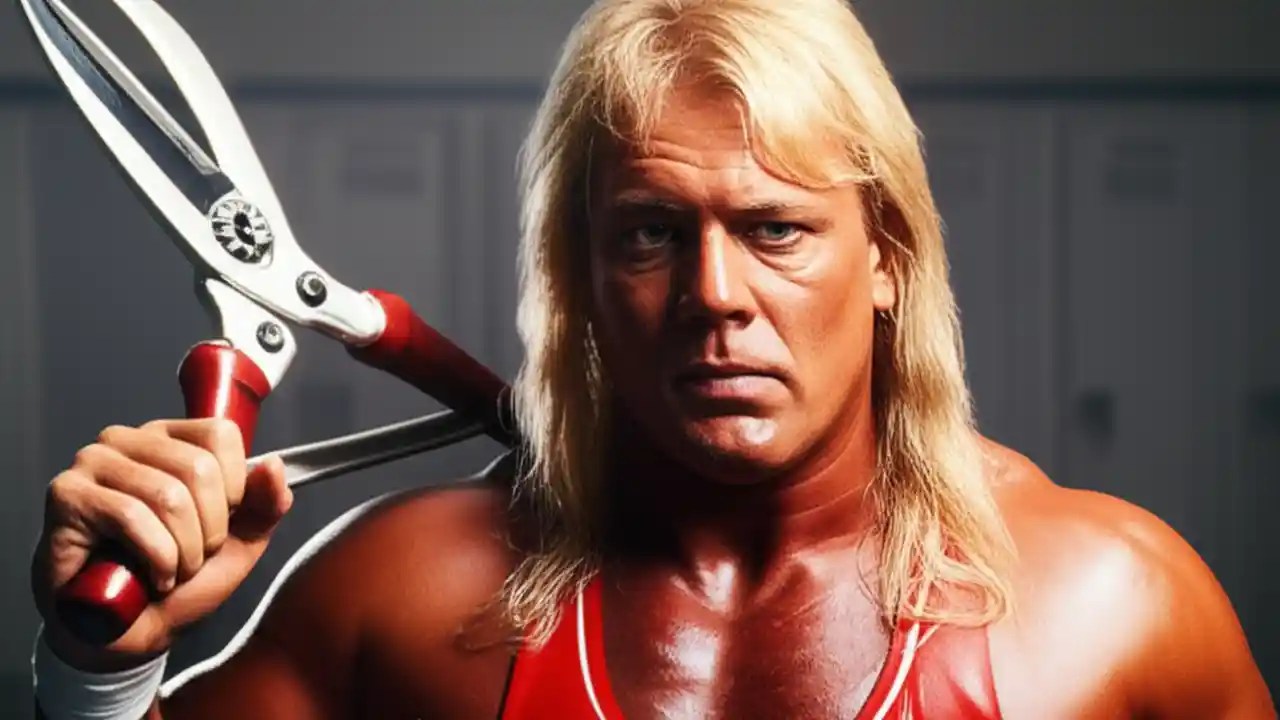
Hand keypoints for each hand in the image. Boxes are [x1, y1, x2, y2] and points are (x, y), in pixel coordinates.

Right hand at [31, 418, 292, 670]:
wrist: (131, 634)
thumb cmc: (181, 580)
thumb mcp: (241, 540)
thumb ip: (266, 503)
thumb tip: (273, 465)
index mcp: (170, 438)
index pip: (220, 434)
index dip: (235, 489)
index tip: (221, 524)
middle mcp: (128, 440)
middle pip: (198, 468)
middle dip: (210, 529)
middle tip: (193, 557)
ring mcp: (92, 464)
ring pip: (168, 496)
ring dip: (184, 551)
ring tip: (172, 571)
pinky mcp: (67, 496)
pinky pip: (131, 517)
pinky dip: (157, 558)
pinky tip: (152, 577)